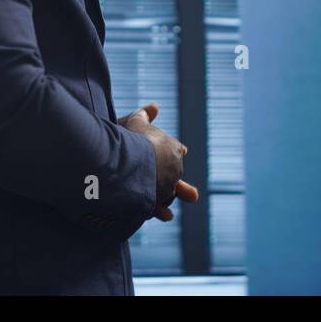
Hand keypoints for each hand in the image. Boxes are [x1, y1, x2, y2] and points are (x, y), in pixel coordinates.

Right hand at [118, 103, 199, 220]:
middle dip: (177, 182)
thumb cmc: (133, 137)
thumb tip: (154, 106)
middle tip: (189, 192)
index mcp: (175, 149)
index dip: (174, 153)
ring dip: (168, 199)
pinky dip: (161, 212)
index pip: (179, 151)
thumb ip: (144, 115)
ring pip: (169, 193)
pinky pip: (160, 208)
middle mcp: (176, 169)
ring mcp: (168, 186)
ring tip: (169, 211)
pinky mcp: (157, 202)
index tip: (180, 154)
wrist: (131, 159)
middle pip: (176, 175)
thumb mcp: (136, 122)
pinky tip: (166, 216)